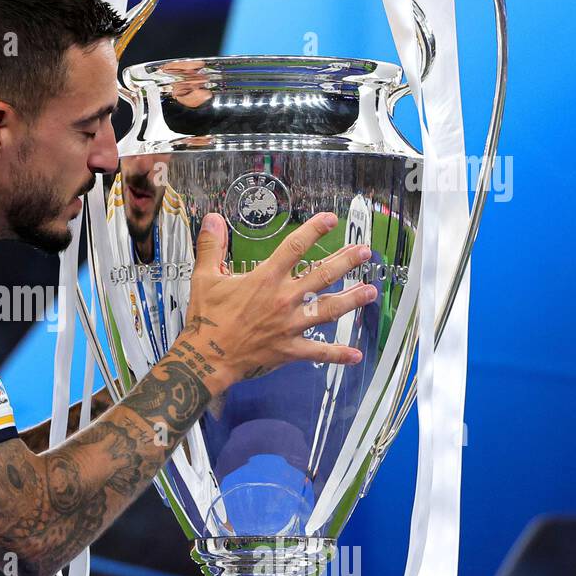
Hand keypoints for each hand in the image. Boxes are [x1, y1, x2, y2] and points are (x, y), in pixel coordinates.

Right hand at [181, 212, 375, 393]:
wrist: (206, 357)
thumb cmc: (206, 318)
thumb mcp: (204, 277)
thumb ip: (211, 246)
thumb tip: (213, 218)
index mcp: (265, 279)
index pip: (295, 248)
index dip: (314, 230)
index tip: (330, 219)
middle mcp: (283, 299)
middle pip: (322, 275)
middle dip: (346, 261)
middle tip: (365, 252)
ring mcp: (290, 325)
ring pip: (328, 309)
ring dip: (352, 300)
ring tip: (370, 291)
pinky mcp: (290, 349)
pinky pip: (318, 352)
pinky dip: (338, 355)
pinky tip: (356, 355)